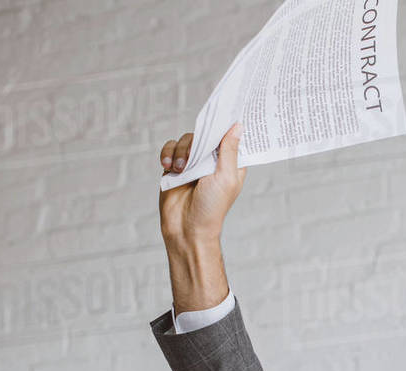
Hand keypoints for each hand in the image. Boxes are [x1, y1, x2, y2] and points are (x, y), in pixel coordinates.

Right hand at [158, 124, 245, 311]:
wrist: (186, 228)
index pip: (232, 136)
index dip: (231, 123)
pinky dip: (168, 154)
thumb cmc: (212, 208)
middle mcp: (212, 160)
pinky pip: (170, 148)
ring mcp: (193, 163)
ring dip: (181, 151)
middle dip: (200, 138)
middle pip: (206, 133)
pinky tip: (169, 167)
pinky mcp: (175, 167)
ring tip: (180, 168)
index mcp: (231, 163)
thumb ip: (230, 150)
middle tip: (196, 147)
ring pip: (186, 139)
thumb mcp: (226, 177)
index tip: (229, 108)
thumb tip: (237, 125)